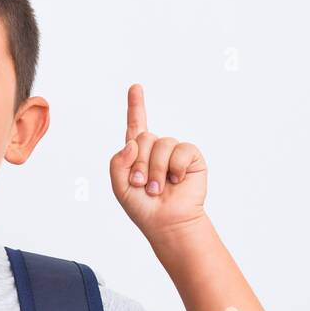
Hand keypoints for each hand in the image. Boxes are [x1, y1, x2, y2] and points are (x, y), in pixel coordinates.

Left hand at [109, 83, 207, 237]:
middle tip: (142, 185)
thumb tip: (132, 142)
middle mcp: (156, 149)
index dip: (136, 106)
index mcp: (138, 154)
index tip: (135, 88)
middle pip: (143, 138)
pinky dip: (176, 168)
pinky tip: (177, 181)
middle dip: (140, 164)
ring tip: (157, 189)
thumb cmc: (143, 207)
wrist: (167, 222)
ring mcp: (174, 152)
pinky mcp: (191, 157)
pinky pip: (181, 150)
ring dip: (156, 170)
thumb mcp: (120, 186)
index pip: (136, 126)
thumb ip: (118, 163)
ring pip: (161, 144)